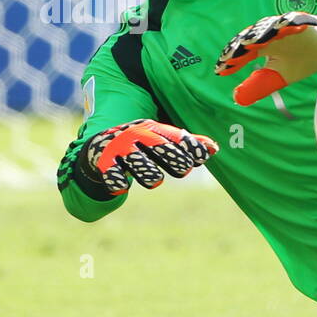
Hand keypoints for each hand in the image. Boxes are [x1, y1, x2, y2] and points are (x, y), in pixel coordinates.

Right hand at [78, 119, 218, 195]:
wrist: (101, 146)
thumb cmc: (143, 146)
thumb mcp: (164, 142)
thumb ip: (187, 144)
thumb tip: (214, 148)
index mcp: (155, 129)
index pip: (177, 137)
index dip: (191, 147)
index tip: (202, 157)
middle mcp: (138, 135)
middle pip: (161, 148)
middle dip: (175, 160)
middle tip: (182, 170)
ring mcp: (121, 148)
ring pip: (139, 163)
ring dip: (150, 174)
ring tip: (155, 180)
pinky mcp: (105, 163)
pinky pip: (113, 174)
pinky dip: (118, 182)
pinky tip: (121, 187)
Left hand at [215, 12, 316, 105]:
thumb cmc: (299, 61)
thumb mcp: (277, 77)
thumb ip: (258, 86)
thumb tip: (237, 99)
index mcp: (262, 47)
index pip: (243, 53)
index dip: (231, 61)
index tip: (219, 71)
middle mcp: (270, 35)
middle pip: (251, 38)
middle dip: (240, 47)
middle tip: (229, 57)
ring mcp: (285, 27)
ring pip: (269, 28)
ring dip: (259, 34)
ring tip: (249, 42)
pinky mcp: (302, 22)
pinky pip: (294, 21)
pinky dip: (287, 22)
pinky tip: (280, 27)